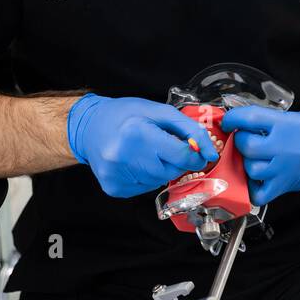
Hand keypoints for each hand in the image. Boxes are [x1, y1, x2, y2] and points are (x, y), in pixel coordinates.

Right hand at [66, 94, 218, 197]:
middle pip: (172, 170)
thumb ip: (189, 129)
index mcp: (138, 132)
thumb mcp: (159, 111)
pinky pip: (145, 188)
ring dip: (161, 168)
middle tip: (165, 147)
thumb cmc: (126, 115)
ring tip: (146, 152)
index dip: (196, 155)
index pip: (182, 155)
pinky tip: (136, 162)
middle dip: (176, 160)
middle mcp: (124, 156)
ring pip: (159, 181)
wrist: (89, 126)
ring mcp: (117, 174)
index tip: (198, 152)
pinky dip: (147, 177)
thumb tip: (210, 152)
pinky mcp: (113, 187)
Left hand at [221, 106, 299, 204]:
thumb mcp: (292, 117)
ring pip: (250, 168)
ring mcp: (284, 168)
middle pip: (246, 145)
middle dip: (241, 141)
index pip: (249, 118)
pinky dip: (252, 188)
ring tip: (255, 157)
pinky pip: (258, 194)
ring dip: (247, 162)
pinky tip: (257, 178)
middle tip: (246, 140)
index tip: (228, 122)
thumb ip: (267, 120)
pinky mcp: (285, 185)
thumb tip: (239, 122)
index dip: (232, 119)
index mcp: (284, 125)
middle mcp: (283, 147)